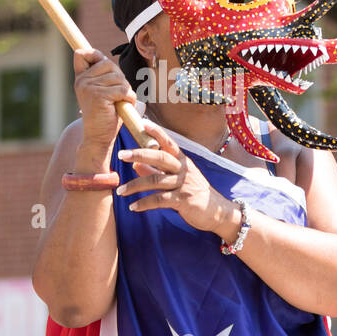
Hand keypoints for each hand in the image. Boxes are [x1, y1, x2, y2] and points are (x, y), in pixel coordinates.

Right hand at [73, 47, 136, 153]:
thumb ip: (102, 76)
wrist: (98, 137)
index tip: (102, 64)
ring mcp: (89, 88)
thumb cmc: (104, 114)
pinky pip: (123, 90)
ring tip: (120, 102)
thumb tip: (107, 61)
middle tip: (118, 94)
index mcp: (81, 78)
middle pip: (109, 64)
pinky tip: (124, 106)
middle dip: (120, 78)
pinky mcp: (99, 96)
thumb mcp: (101, 91)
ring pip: (118, 78)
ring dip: (126, 90)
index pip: (82, 54)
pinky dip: (129, 98)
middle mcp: (82, 81)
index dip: (95, 55)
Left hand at [115, 121, 236, 235]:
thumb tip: (136, 165)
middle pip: (160, 157)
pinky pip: (159, 200)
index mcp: (182, 161)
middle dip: (139, 154)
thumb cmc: (194, 193)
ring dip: (135, 185)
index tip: (143, 123)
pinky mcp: (183, 200)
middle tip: (121, 155)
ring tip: (120, 191)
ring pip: (155, 180)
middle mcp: (183, 169)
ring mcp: (184, 184)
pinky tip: (133, 207)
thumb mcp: (176, 179)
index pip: (169, 143)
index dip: (156, 132)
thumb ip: (156, 171)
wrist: (217, 212)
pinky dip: (144, 203)